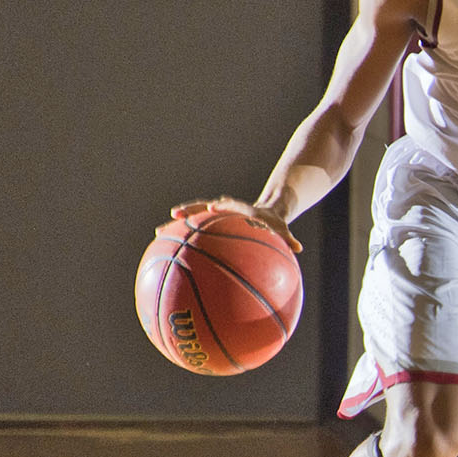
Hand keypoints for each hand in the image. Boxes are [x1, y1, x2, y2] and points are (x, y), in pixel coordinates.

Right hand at [168, 196, 301, 253]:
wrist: (265, 213)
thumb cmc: (273, 224)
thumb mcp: (281, 229)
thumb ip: (287, 237)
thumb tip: (298, 247)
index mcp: (241, 211)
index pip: (231, 205)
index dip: (223, 206)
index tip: (213, 208)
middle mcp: (224, 210)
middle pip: (204, 207)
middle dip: (190, 210)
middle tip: (173, 215)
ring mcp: (214, 216)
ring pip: (193, 217)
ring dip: (178, 224)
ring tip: (159, 233)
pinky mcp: (210, 223)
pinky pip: (193, 231)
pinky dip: (180, 238)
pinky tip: (164, 251)